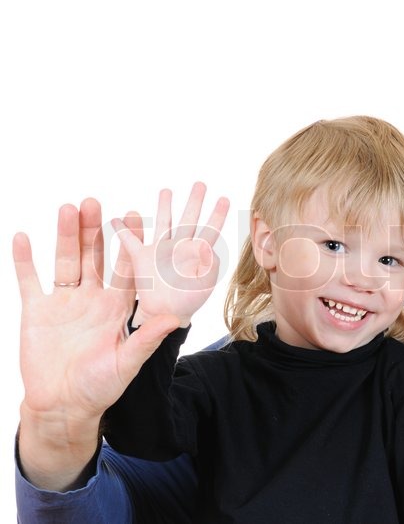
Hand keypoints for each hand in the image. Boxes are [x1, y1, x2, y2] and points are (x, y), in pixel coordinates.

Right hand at [15, 198, 180, 489]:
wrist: (62, 406)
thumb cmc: (100, 387)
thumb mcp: (128, 362)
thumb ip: (147, 338)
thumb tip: (176, 319)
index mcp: (117, 307)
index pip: (125, 268)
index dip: (129, 243)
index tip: (135, 214)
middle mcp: (92, 298)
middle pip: (94, 256)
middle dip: (94, 229)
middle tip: (94, 202)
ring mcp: (64, 302)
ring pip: (65, 260)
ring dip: (65, 235)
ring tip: (67, 208)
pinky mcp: (36, 311)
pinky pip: (29, 279)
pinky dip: (25, 260)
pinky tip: (22, 237)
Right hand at [113, 182, 229, 327]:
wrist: (167, 312)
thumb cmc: (189, 299)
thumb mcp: (204, 284)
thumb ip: (208, 265)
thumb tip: (206, 248)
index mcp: (197, 252)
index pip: (209, 230)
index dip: (217, 215)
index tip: (224, 198)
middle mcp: (180, 246)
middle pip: (188, 219)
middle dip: (194, 201)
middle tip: (200, 183)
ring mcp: (162, 250)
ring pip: (163, 223)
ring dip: (164, 207)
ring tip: (167, 190)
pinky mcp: (143, 258)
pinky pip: (130, 242)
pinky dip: (123, 231)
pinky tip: (116, 219)